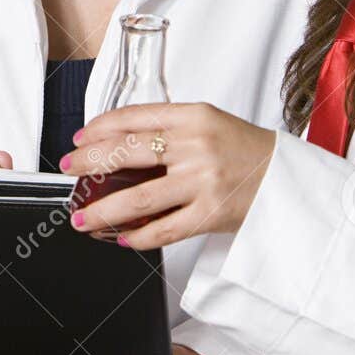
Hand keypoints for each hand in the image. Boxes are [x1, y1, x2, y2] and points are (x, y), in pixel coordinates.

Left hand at [62, 103, 275, 248]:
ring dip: (102, 211)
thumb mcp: (207, 122)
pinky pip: (164, 230)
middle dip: (88, 164)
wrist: (285, 178)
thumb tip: (114, 143)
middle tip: (69, 172)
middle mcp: (196, 145)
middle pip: (126, 153)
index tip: (80, 140)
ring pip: (138, 198)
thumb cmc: (243, 150)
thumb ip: (167, 128)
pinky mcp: (211, 214)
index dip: (98, 129)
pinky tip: (121, 237)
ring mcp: (203, 181)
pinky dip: (138, 237)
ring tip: (82, 218)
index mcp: (192, 116)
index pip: (132, 118)